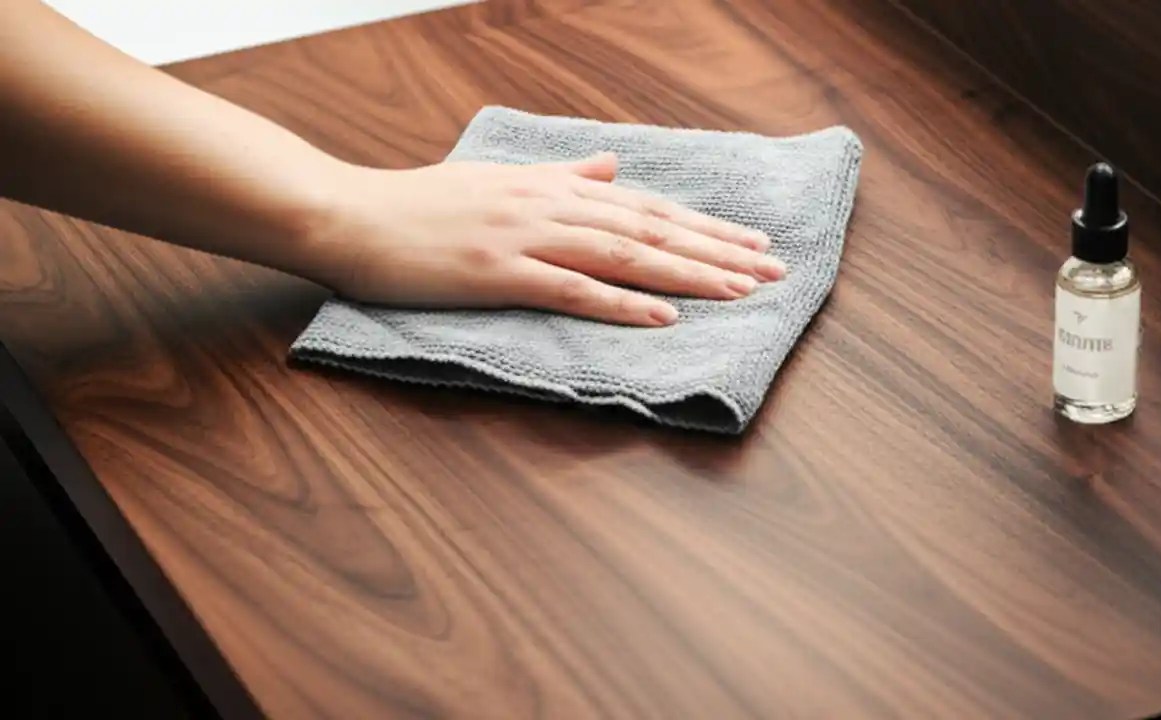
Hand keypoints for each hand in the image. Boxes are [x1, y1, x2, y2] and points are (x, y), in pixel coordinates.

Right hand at [303, 153, 784, 325]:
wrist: (350, 216)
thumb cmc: (420, 205)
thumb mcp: (499, 180)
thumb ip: (560, 176)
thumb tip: (610, 167)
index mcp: (553, 187)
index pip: (646, 207)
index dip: (704, 226)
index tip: (752, 243)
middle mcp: (550, 205)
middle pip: (651, 229)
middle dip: (718, 251)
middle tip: (775, 271)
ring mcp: (525, 238)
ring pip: (625, 254)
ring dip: (688, 272)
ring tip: (742, 291)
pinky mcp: (497, 273)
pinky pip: (571, 289)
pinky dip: (622, 301)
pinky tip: (664, 315)